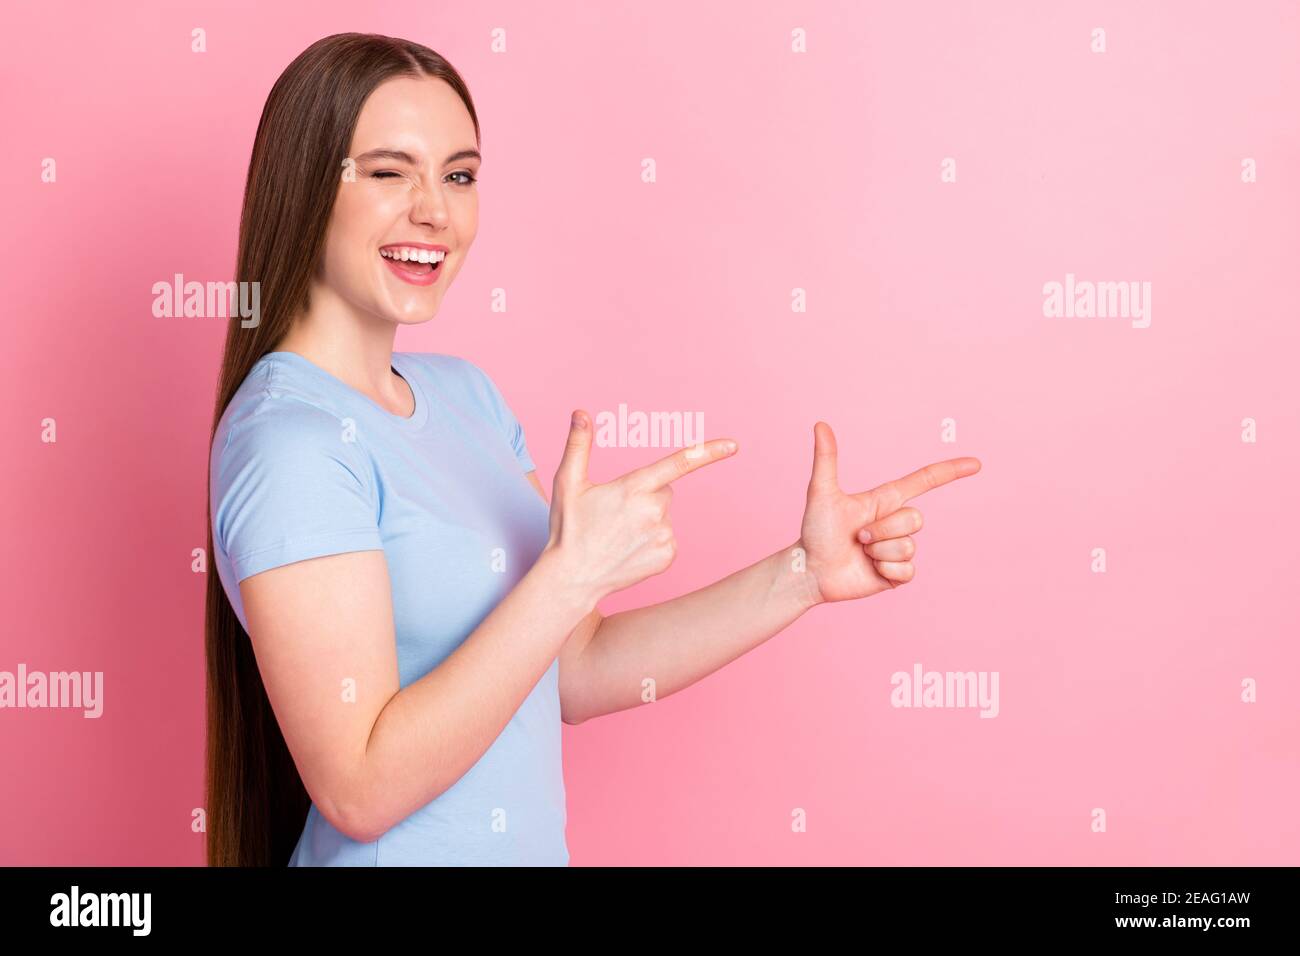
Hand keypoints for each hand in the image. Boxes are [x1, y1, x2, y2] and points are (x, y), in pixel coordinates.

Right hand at [542, 410, 738, 604]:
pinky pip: (667, 538)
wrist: (572, 579)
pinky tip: (629, 550)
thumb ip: (578, 445)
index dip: (708, 452)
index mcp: (634, 488)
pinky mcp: (668, 556)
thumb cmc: (568, 529)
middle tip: (616, 513)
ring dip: (648, 520)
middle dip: (646, 495)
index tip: (733, 445)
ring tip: (618, 535)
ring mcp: (664, 535)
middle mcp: (654, 511)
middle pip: (664, 490)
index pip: (678, 463)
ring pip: (664, 515)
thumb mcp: (568, 484)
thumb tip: (580, 413)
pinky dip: (651, 541)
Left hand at [798, 421, 979, 603]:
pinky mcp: (898, 574)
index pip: (925, 481)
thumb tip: (820, 425)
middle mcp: (896, 523)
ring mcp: (898, 549)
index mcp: (886, 500)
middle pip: (915, 519)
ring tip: (860, 552)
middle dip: (883, 529)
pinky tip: (869, 570)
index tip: (975, 464)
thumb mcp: (822, 493)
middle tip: (858, 536)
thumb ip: (826, 459)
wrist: (810, 571)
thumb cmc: (815, 531)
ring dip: (879, 551)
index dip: (950, 471)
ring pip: (908, 547)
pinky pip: (907, 570)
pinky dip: (884, 571)